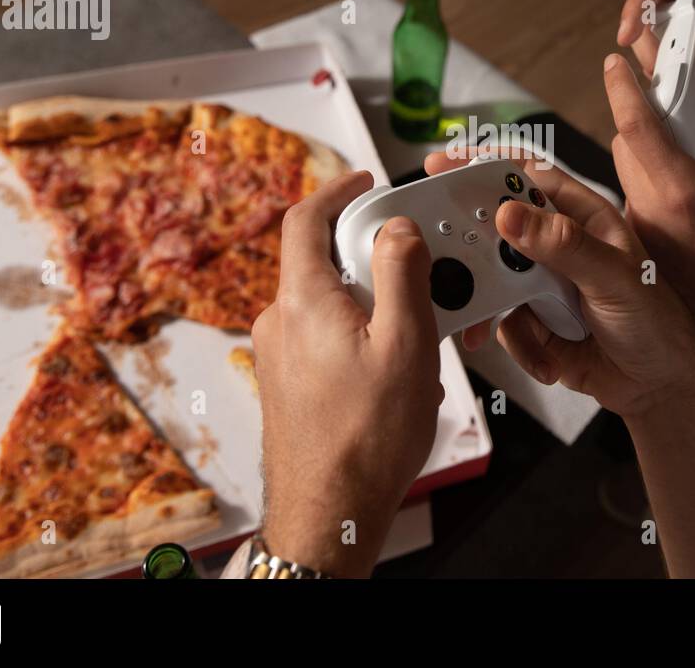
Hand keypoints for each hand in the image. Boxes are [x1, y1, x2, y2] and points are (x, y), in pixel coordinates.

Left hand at [252, 171, 443, 576]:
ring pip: (329, 304)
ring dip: (372, 307)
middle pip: (323, 261)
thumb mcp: (405, 345)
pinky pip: (324, 339)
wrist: (328, 512)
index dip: (336, 191)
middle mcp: (278, 321)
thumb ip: (403, 275)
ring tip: (414, 344)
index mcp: (302, 300)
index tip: (365, 182)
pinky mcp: (285, 383)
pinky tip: (393, 376)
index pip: (304, 219)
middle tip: (417, 278)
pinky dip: (359, 338)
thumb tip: (398, 228)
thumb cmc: (366, 438)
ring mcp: (277, 355)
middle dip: (374, 262)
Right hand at [423, 152, 694, 417]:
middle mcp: (558, 247)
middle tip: (443, 255)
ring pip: (492, 281)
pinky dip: (520, 346)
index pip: (527, 177)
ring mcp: (542, 285)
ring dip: (490, 307)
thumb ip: (563, 245)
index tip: (443, 166)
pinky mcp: (534, 324)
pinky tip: (550, 363)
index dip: (484, 166)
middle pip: (498, 230)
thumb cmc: (657, 323)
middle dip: (472, 247)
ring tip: (488, 330)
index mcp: (582, 218)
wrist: (660, 388)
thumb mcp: (613, 277)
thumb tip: (509, 214)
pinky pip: (505, 325)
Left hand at [603, 54, 694, 363]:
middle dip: (639, 110)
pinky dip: (647, 172)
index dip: (622, 85)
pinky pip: (632, 191)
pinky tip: (678, 174)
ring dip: (642, 143)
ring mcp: (638, 228)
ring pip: (624, 166)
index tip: (615, 59)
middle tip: (663, 91)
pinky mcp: (635, 242)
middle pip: (625, 141)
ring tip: (677, 134)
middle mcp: (649, 209)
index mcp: (682, 191)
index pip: (636, 124)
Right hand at [617, 0, 694, 118]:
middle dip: (645, 45)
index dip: (638, 3)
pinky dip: (662, 79)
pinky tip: (683, 95)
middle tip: (663, 74)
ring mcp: (688, 32)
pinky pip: (660, 63)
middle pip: (648, 13)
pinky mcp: (685, 56)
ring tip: (683, 87)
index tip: (627, 35)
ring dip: (655, 65)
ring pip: (650, 41)